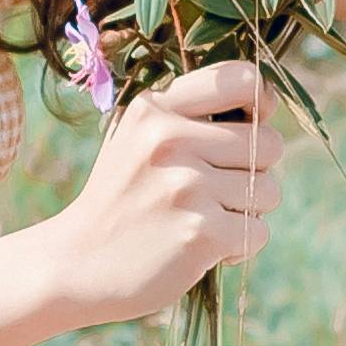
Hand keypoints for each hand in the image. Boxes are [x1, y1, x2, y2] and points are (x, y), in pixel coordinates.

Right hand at [48, 57, 280, 323]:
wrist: (75, 266)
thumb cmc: (121, 200)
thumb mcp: (137, 138)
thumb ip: (189, 115)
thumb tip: (265, 104)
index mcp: (156, 109)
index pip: (243, 79)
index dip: (262, 104)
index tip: (250, 125)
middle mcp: (169, 140)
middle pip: (269, 143)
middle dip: (256, 172)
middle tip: (213, 192)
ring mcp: (185, 187)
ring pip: (269, 190)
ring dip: (247, 212)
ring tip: (201, 219)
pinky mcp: (199, 233)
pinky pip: (258, 231)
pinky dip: (239, 246)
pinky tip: (201, 247)